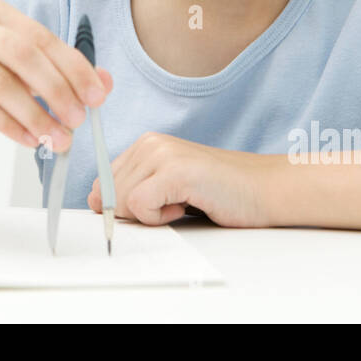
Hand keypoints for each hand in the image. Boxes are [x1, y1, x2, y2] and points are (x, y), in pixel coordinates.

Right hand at [0, 0, 113, 151]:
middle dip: (56, 91)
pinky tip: (26, 140)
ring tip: (56, 139)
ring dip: (34, 115)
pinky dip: (7, 125)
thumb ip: (57, 73)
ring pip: (0, 83)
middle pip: (22, 55)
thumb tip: (103, 85)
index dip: (72, 67)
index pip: (41, 37)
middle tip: (77, 121)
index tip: (96, 96)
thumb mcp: (14, 71)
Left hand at [86, 132, 275, 226]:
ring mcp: (161, 153)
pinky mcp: (174, 170)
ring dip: (152, 215)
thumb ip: (134, 190)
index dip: (120, 205)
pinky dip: (161, 218)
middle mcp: (149, 143)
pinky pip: (140, 207)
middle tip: (176, 203)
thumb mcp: (169, 188)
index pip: (102, 182)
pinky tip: (187, 204)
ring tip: (184, 202)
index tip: (153, 207)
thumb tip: (95, 204)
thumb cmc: (221, 194)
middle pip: (107, 194)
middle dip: (137, 212)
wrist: (265, 190)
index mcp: (146, 144)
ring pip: (120, 201)